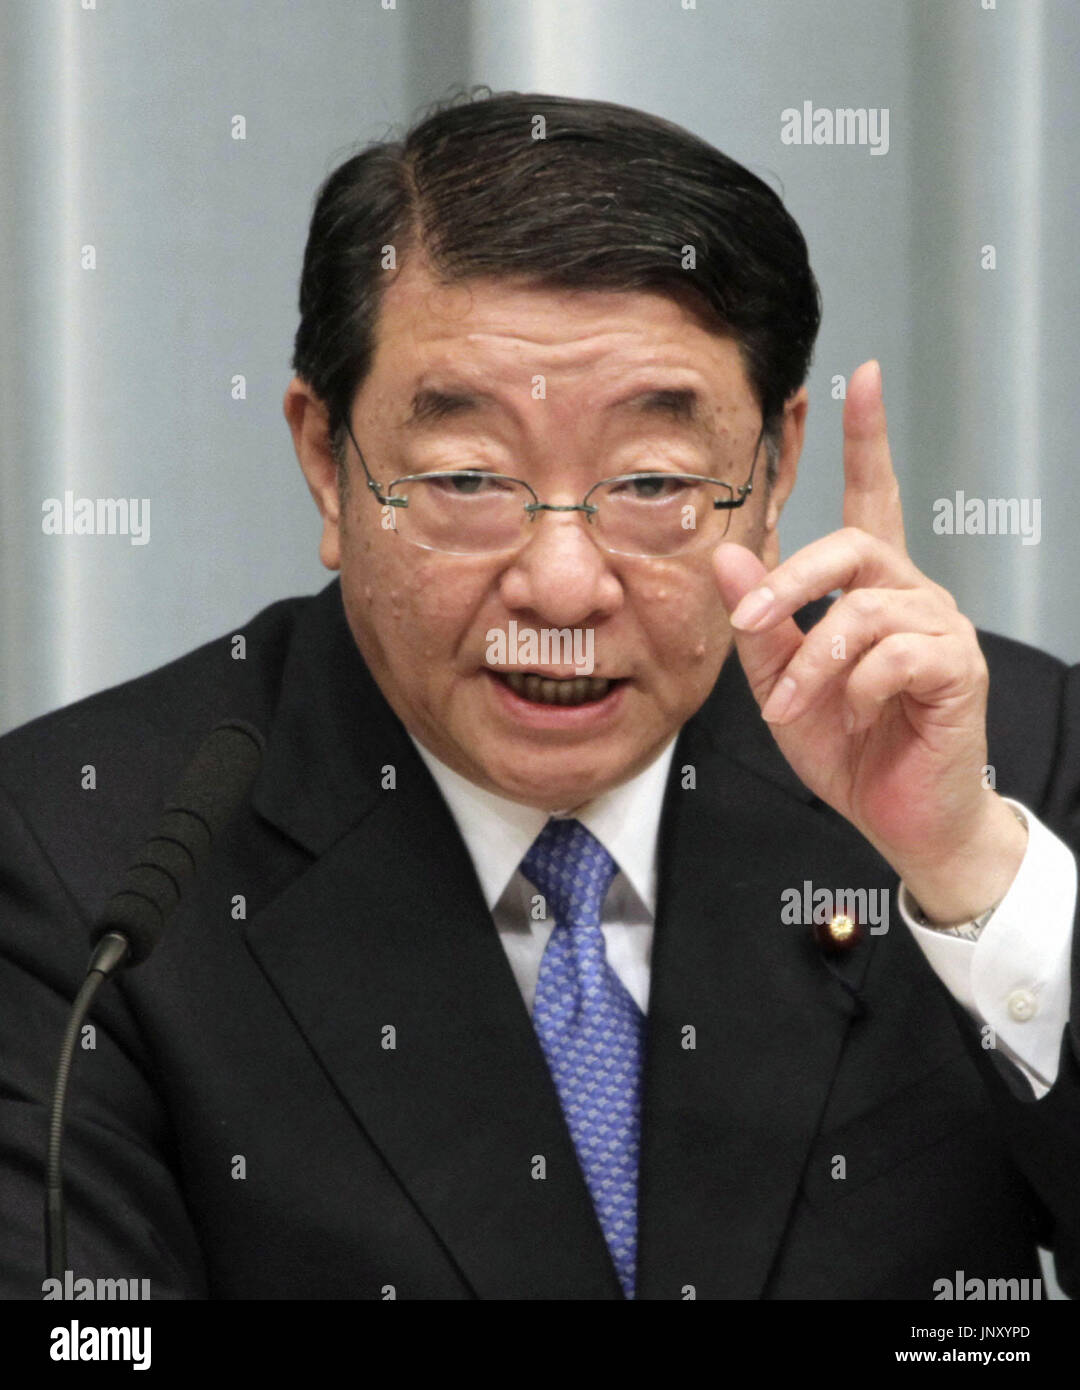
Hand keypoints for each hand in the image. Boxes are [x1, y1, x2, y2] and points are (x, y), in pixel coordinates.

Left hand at [712, 361, 1026, 923]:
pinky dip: (857, 688)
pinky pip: (894, 655)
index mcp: (873, 591)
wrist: (901, 819)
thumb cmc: (848, 747)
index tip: (860, 378)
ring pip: (864, 611)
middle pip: (852, 546)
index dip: (868, 440)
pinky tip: (858, 714)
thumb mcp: (783, 683)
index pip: (874, 500)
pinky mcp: (958, 668)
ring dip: (813, 662)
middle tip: (749, 625)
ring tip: (790, 706)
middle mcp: (913, 595)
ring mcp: (941, 628)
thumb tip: (727, 555)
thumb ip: (760, 623)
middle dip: (790, 583)